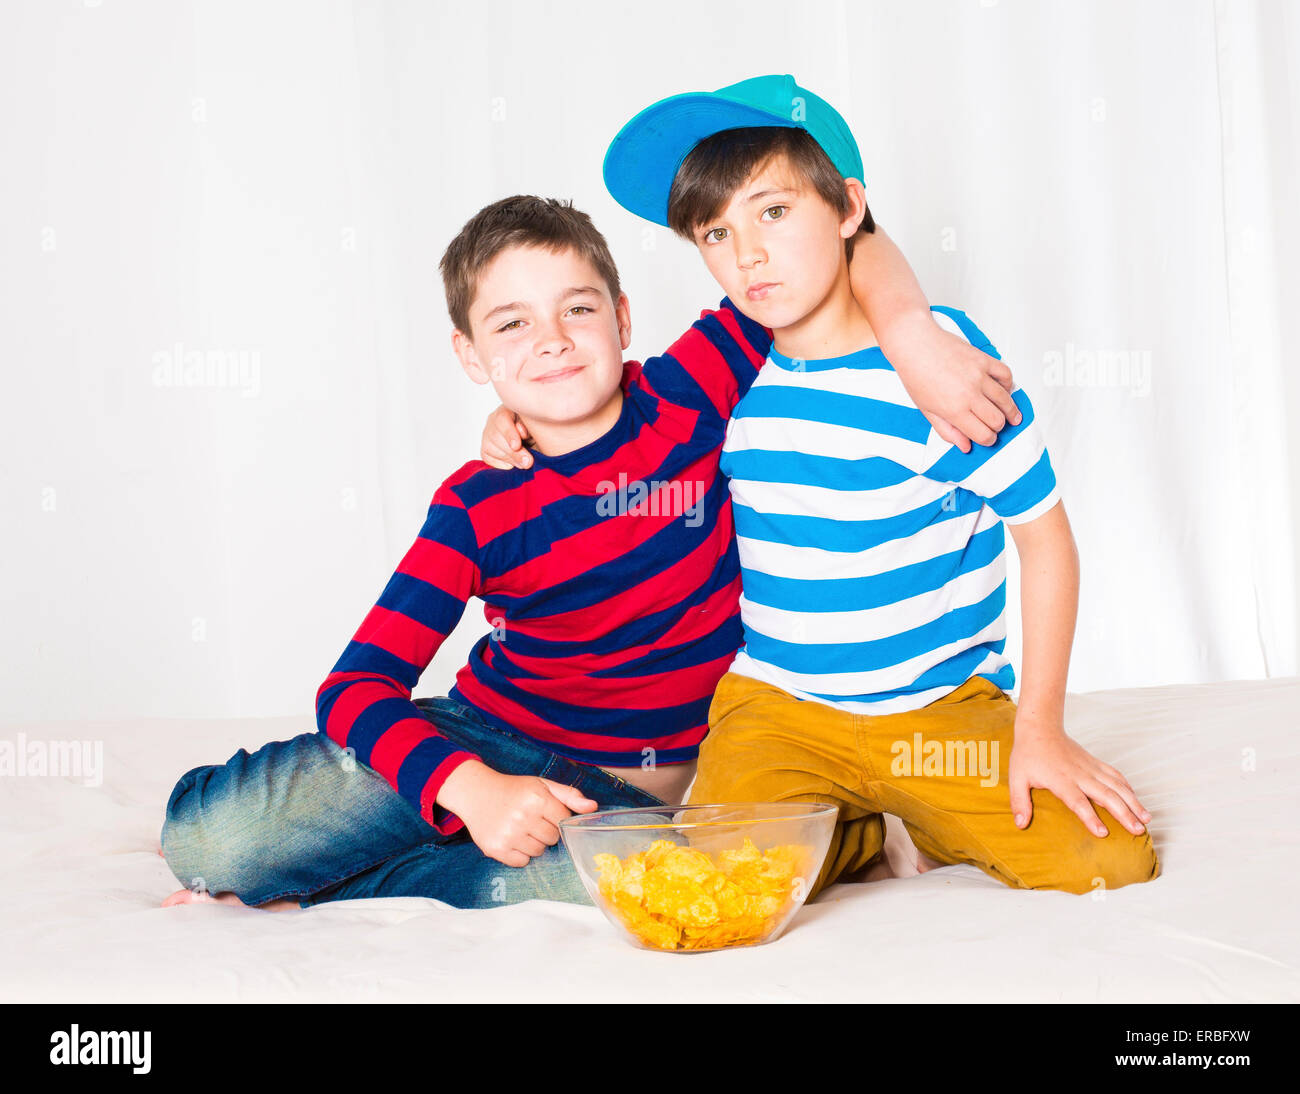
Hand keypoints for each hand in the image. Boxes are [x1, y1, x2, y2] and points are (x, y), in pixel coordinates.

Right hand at [437, 760, 597, 866]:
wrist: (476, 793)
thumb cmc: (513, 789)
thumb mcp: (542, 784)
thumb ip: (569, 795)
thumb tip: (593, 807)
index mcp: (537, 798)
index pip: (563, 821)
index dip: (556, 817)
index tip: (544, 812)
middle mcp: (523, 817)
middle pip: (552, 839)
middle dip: (545, 831)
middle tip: (531, 820)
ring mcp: (508, 834)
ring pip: (538, 852)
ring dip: (533, 843)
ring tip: (521, 828)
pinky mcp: (496, 849)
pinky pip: (521, 862)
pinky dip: (520, 854)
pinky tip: (512, 839)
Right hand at [480, 405, 532, 469]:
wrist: (534, 440)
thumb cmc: (537, 431)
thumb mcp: (537, 428)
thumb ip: (531, 429)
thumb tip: (523, 435)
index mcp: (508, 409)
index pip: (502, 419)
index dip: (509, 433)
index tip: (517, 446)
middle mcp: (494, 419)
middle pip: (496, 436)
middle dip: (512, 453)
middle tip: (528, 462)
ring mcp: (488, 434)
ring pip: (490, 448)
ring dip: (509, 459)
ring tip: (524, 464)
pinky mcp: (485, 449)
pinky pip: (488, 458)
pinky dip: (502, 464)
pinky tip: (514, 463)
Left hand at [883, 312, 1020, 452]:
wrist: (915, 344)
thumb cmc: (916, 376)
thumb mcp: (927, 410)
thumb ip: (947, 430)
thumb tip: (965, 446)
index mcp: (954, 410)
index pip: (983, 434)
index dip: (988, 440)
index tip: (987, 438)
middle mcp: (969, 394)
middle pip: (998, 420)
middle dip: (998, 427)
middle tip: (996, 426)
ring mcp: (979, 376)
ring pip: (1006, 400)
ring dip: (1010, 410)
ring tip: (1012, 415)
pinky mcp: (983, 360)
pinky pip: (1006, 375)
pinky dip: (1008, 385)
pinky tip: (1004, 390)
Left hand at [1008, 722, 1152, 837]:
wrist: (1040, 728)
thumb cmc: (1028, 754)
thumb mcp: (1017, 777)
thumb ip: (1019, 802)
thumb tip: (1020, 825)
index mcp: (1061, 780)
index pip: (1078, 801)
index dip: (1090, 817)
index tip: (1103, 833)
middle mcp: (1080, 774)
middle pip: (1106, 795)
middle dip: (1124, 813)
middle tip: (1138, 830)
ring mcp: (1090, 767)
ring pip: (1116, 785)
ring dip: (1133, 802)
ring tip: (1146, 819)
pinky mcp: (1095, 763)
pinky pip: (1115, 775)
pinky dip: (1128, 787)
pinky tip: (1137, 799)